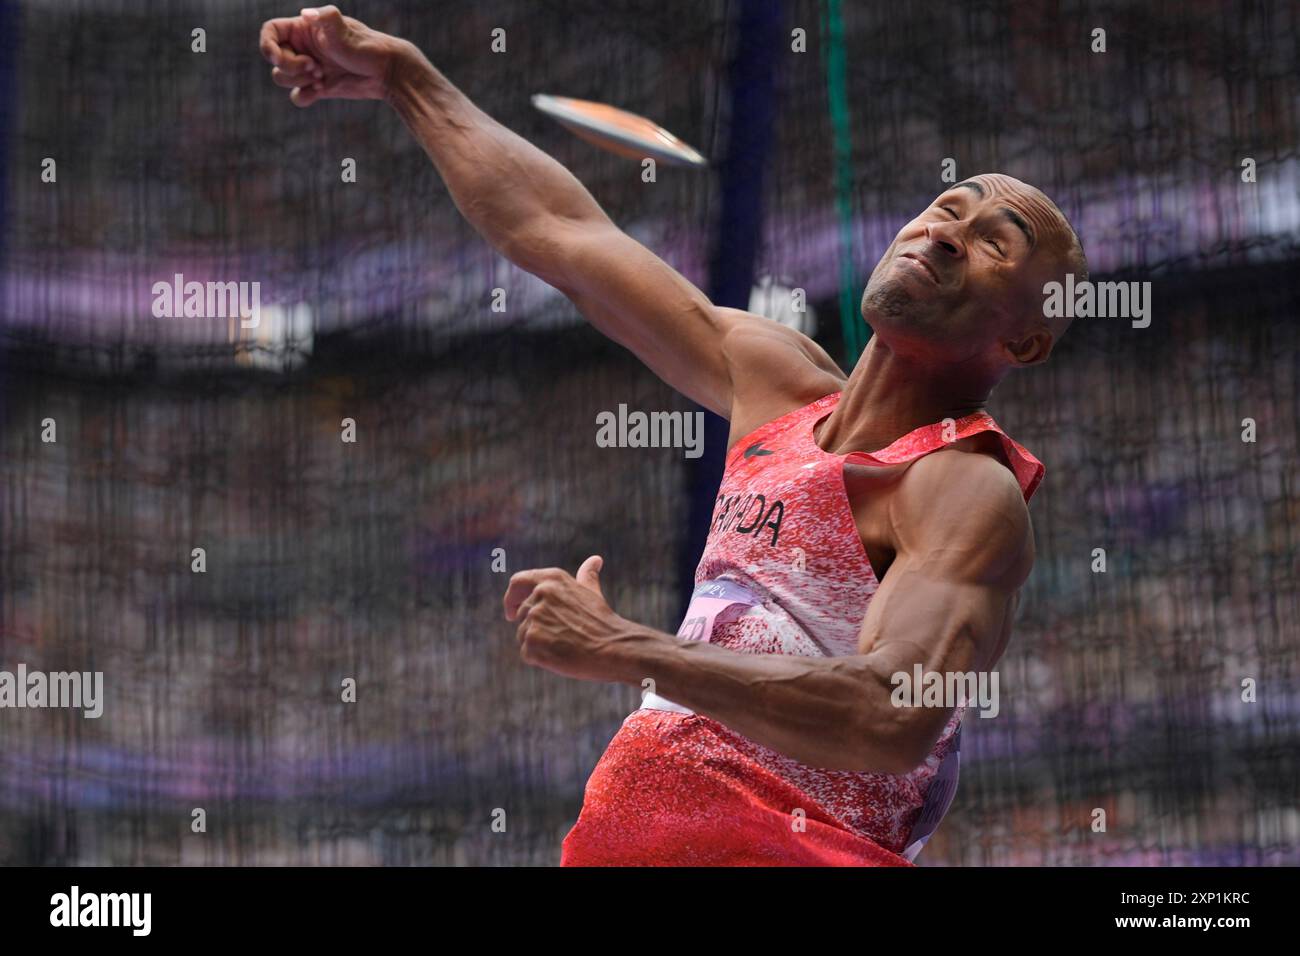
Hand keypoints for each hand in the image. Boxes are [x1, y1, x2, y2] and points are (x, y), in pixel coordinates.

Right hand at [259, 5, 416, 106]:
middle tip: (316, 68)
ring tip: (321, 77)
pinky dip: (304, 97)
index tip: (278, 57)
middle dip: (291, 67)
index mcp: (304, 29)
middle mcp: (304, 47)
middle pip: (275, 60)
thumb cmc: (367, 48)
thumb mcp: (346, 30)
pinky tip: (320, 91)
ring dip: (298, 81)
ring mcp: (310, 68)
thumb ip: (326, 18)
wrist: (388, 72)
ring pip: (283, 78)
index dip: (267, 46)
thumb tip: (306, 14)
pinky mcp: (319, 87)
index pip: (270, 32)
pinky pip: (298, 96)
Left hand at [503, 557, 627, 681]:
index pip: (517, 583)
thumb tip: (595, 559)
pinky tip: (560, 656)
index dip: (512, 598)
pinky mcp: (532, 641)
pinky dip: (540, 658)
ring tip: (564, 645)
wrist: (613, 648)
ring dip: (539, 644)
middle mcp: (540, 594)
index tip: (512, 611)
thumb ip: (586, 576)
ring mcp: (534, 617)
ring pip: (523, 635)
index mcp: (552, 579)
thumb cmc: (603, 623)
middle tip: (561, 637)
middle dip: (536, 628)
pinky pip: (527, 653)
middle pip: (522, 615)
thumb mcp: (592, 593)